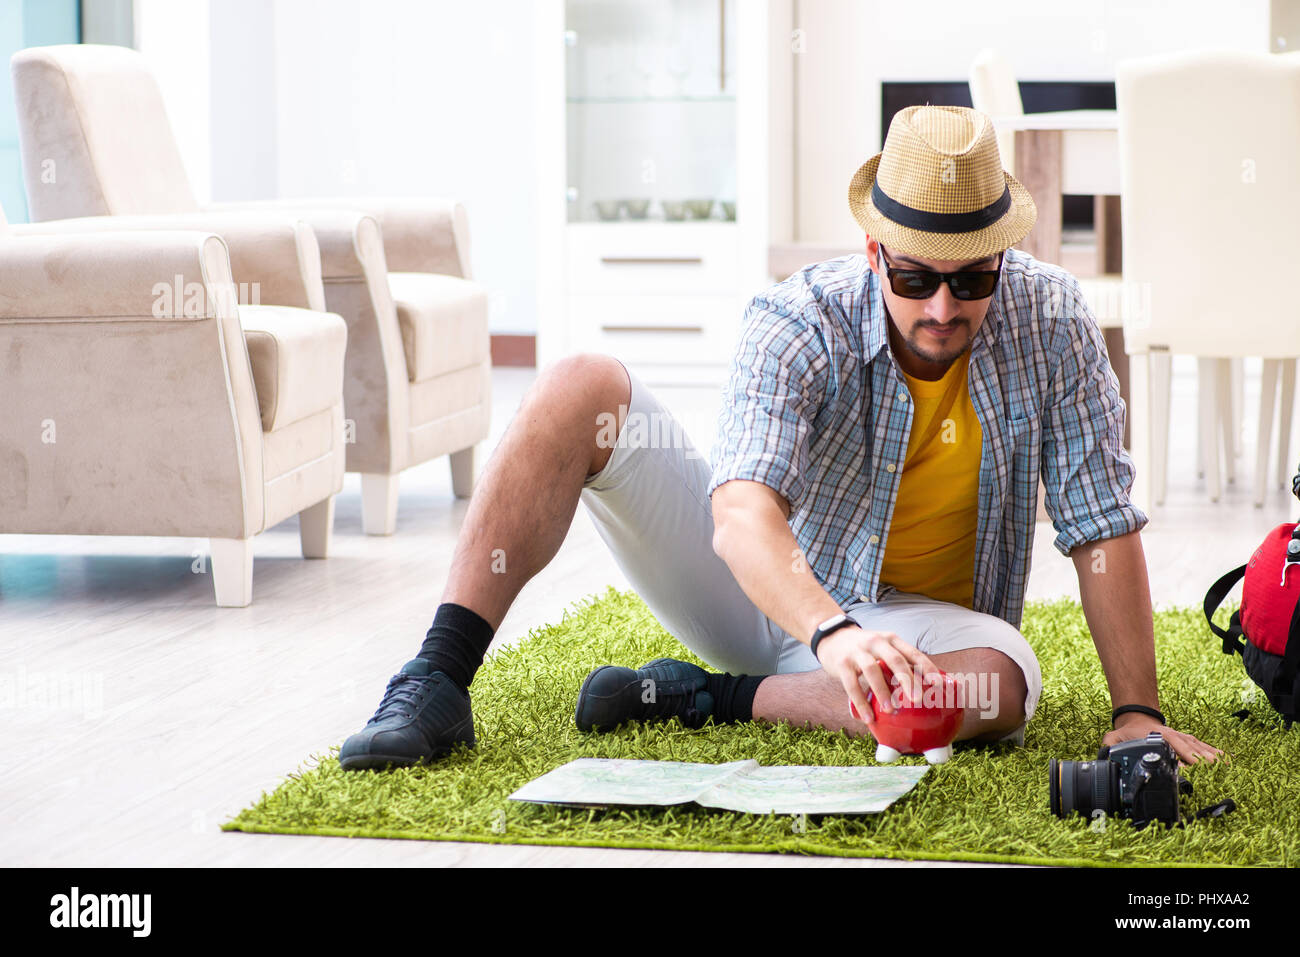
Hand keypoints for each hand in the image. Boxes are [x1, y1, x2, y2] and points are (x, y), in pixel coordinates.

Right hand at [815, 625, 939, 726]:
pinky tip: (868, 718)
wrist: (832, 638)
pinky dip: (861, 703)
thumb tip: (924, 690)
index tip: (938, 684)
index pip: (912, 653)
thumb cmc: (865, 650)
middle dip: (908, 680)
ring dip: (883, 692)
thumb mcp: (883, 648)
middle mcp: (876, 642)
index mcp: (891, 640)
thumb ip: (899, 663)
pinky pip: (852, 685)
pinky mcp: (842, 663)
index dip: (926, 668)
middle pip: (895, 660)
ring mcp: (857, 652)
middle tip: (918, 699)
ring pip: (872, 670)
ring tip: (891, 711)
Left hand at [1101, 713, 1225, 766]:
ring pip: (1199, 747)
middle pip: (1189, 748)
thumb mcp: (1114, 737)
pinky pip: (1204, 746)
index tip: (1188, 765)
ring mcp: (1182, 738)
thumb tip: (1105, 752)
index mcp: (1157, 737)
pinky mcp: (1188, 740)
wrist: (1137, 717)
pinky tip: (1228, 760)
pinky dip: (1216, 753)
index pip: (1171, 746)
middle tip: (1213, 770)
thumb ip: (1109, 744)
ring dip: (1211, 757)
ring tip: (1225, 767)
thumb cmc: (1128, 731)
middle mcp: (1173, 737)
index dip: (1180, 755)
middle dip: (1201, 759)